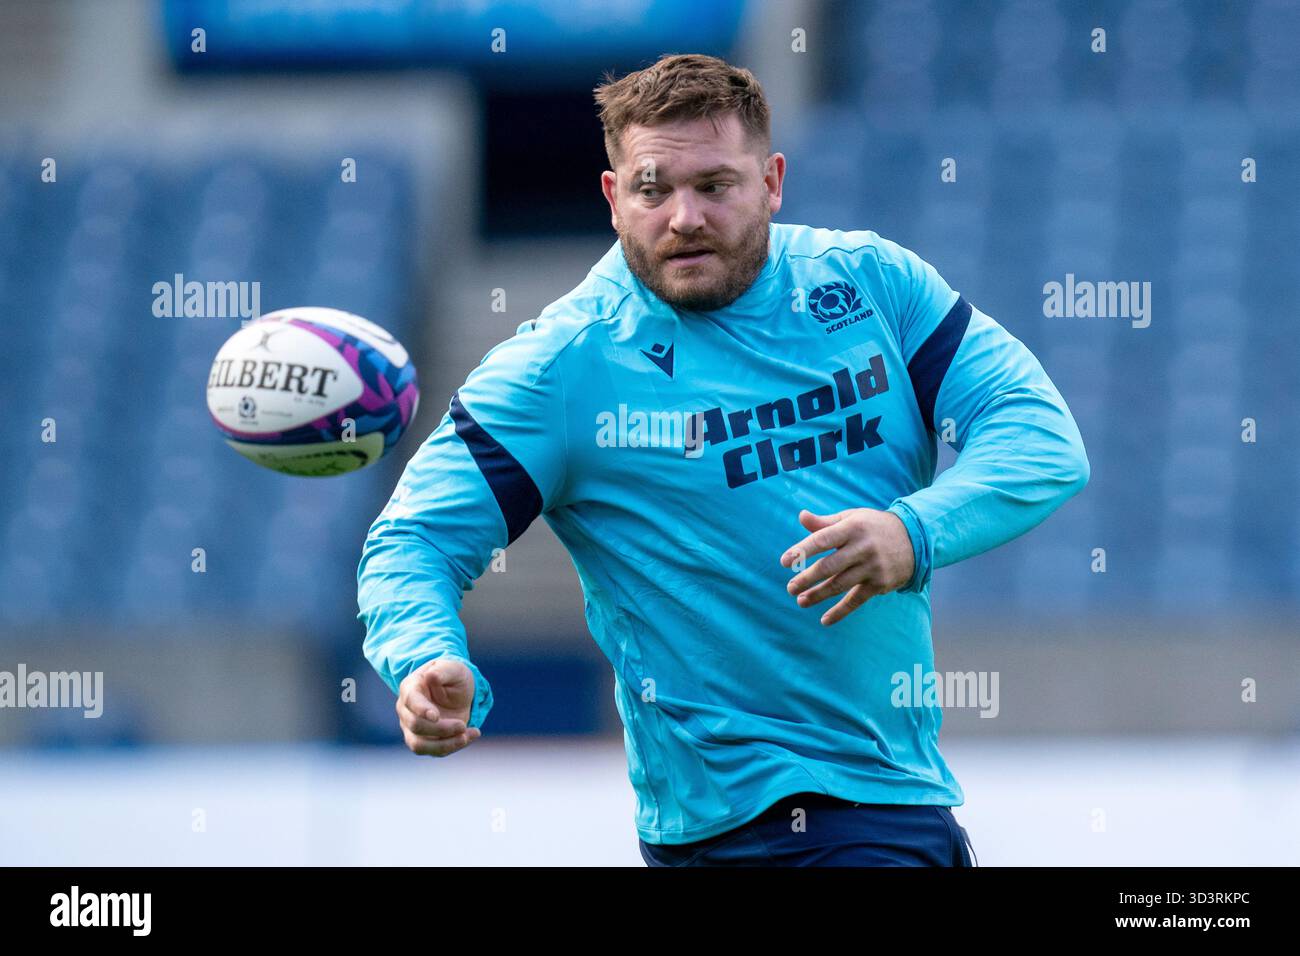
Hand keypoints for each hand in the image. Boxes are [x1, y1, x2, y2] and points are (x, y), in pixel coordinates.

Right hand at [396, 658, 481, 756]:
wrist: (457, 691)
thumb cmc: (452, 676)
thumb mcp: (453, 669)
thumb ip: (442, 672)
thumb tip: (430, 676)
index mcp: (410, 687)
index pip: (411, 700)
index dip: (421, 710)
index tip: (436, 716)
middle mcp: (406, 709)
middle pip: (415, 725)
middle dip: (441, 728)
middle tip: (463, 725)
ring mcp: (411, 727)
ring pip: (419, 745)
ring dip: (444, 744)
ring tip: (467, 737)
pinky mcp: (423, 741)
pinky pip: (433, 751)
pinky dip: (452, 746)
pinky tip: (470, 736)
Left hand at [779, 508, 914, 625]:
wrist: (915, 538)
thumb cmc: (873, 526)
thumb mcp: (852, 518)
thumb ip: (825, 522)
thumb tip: (801, 516)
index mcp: (852, 528)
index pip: (822, 540)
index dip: (802, 551)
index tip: (784, 561)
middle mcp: (862, 548)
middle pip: (830, 566)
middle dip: (808, 578)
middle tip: (790, 588)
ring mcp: (872, 567)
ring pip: (840, 585)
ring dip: (819, 595)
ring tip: (801, 601)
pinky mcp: (880, 583)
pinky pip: (857, 600)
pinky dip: (840, 611)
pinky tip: (825, 620)